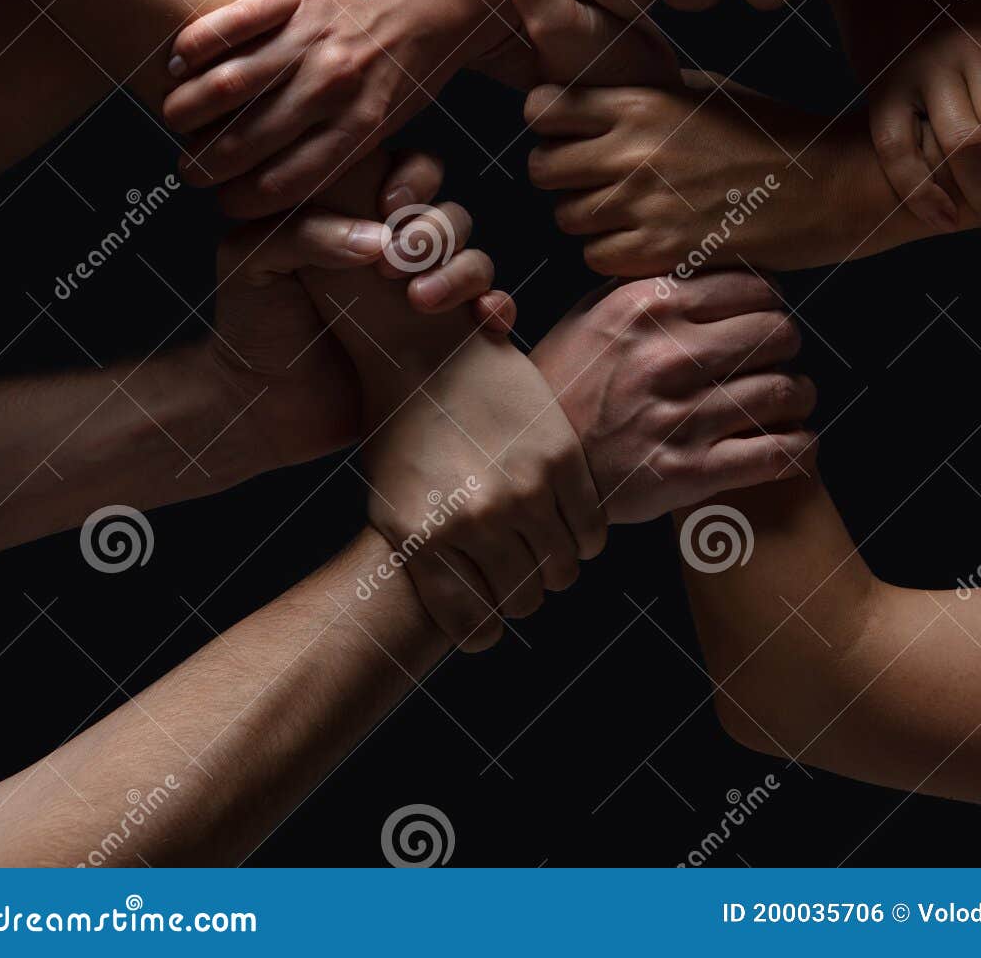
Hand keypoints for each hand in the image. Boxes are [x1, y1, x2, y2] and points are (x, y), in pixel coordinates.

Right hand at [163, 0, 520, 215]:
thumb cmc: (413, 60)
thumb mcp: (393, 117)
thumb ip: (343, 150)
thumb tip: (289, 191)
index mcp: (361, 124)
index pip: (283, 183)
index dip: (242, 201)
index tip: (225, 203)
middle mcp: (334, 83)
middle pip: (245, 141)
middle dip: (205, 164)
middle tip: (190, 167)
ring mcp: (313, 33)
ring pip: (226, 85)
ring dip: (186, 108)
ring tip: (174, 116)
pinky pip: (230, 24)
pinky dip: (194, 45)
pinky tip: (178, 60)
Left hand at [208, 150, 514, 478]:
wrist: (262, 413)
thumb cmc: (249, 327)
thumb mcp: (253, 261)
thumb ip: (305, 232)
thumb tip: (377, 239)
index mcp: (355, 217)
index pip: (405, 172)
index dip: (412, 178)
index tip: (389, 205)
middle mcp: (396, 252)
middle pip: (447, 213)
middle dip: (434, 230)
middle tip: (396, 263)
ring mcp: (422, 298)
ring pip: (474, 258)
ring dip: (461, 271)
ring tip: (420, 303)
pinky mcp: (446, 344)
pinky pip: (492, 313)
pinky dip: (496, 309)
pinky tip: (482, 321)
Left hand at [362, 342, 603, 650]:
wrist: (423, 351)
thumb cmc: (400, 431)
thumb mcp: (389, 506)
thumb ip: (427, 564)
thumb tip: (472, 614)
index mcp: (423, 539)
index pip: (474, 626)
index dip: (486, 629)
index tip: (490, 617)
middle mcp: (474, 519)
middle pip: (522, 600)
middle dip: (521, 595)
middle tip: (519, 575)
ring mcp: (521, 488)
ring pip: (561, 571)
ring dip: (555, 570)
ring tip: (543, 550)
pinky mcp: (559, 457)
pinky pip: (591, 530)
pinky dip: (584, 541)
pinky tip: (568, 529)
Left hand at [523, 75, 898, 275]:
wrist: (831, 184)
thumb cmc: (770, 132)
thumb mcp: (702, 92)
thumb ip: (642, 98)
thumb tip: (592, 99)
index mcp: (639, 102)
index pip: (542, 108)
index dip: (547, 121)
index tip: (568, 130)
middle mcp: (631, 150)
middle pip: (542, 167)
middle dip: (561, 174)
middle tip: (595, 178)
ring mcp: (644, 203)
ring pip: (565, 217)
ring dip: (588, 217)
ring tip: (627, 210)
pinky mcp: (661, 251)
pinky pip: (596, 257)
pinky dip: (613, 253)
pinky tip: (646, 239)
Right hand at [533, 273, 816, 521]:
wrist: (529, 461)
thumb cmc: (567, 382)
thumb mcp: (592, 315)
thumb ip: (651, 287)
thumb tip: (713, 264)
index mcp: (646, 306)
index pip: (752, 287)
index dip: (771, 301)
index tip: (768, 314)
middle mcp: (666, 355)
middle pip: (778, 334)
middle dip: (789, 345)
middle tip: (782, 356)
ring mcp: (679, 416)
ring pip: (786, 392)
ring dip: (801, 396)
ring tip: (794, 400)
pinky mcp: (689, 472)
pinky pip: (778, 454)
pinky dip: (801, 448)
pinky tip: (798, 444)